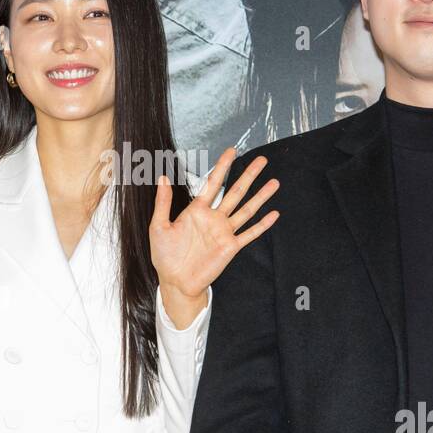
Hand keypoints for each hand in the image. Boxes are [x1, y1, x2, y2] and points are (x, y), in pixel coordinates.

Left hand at [150, 147, 278, 326]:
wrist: (175, 281)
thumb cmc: (164, 256)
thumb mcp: (158, 226)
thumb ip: (163, 202)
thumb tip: (162, 177)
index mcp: (197, 210)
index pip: (213, 183)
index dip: (222, 166)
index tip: (231, 151)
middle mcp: (214, 218)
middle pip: (235, 192)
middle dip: (248, 175)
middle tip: (261, 160)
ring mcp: (224, 232)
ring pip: (247, 209)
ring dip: (260, 196)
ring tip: (274, 183)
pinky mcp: (231, 247)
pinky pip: (249, 233)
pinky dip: (262, 225)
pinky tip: (274, 214)